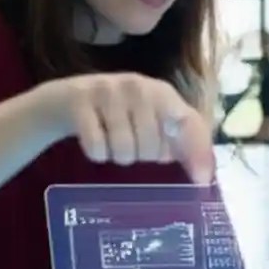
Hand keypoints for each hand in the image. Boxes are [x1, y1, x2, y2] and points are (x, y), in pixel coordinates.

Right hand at [35, 72, 213, 182]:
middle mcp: (138, 86)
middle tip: (132, 145)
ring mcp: (107, 90)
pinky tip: (94, 141)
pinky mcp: (79, 100)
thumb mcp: (151, 123)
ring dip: (117, 156)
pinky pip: (97, 148)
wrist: (64, 100)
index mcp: (162, 93)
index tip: (201, 182)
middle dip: (143, 156)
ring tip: (112, 143)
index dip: (197, 153)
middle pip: (152, 147)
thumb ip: (181, 144)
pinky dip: (96, 154)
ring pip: (123, 149)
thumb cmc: (119, 117)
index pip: (189, 123)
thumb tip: (204, 178)